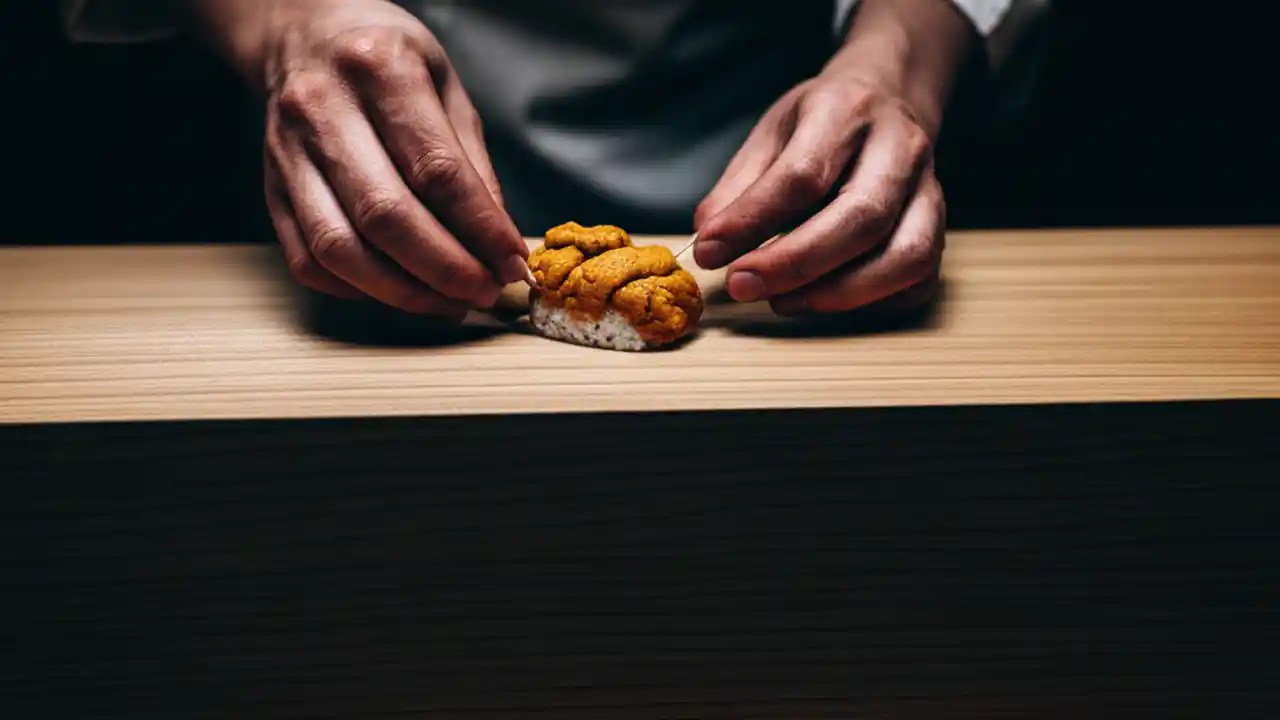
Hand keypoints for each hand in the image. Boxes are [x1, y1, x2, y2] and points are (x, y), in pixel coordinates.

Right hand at [188, 0, 527, 317]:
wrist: (303, 35)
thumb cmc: (386, 59)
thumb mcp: (446, 86)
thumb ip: (472, 164)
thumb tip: (497, 242)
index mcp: (379, 70)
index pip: (436, 171)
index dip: (480, 229)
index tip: (511, 263)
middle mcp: (322, 109)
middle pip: (385, 216)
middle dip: (445, 269)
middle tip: (484, 292)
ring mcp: (287, 153)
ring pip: (340, 248)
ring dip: (402, 292)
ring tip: (448, 303)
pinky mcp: (270, 189)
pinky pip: (308, 261)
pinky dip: (358, 290)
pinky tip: (396, 290)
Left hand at [693, 0, 970, 316]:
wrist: (891, 96)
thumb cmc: (822, 121)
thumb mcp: (771, 133)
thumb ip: (739, 187)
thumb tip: (709, 241)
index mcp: (846, 111)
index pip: (803, 174)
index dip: (752, 221)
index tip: (709, 251)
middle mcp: (899, 147)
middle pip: (861, 218)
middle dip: (796, 264)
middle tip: (742, 285)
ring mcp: (930, 189)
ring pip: (905, 255)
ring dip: (839, 293)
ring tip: (782, 301)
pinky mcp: (940, 226)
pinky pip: (919, 279)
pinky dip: (873, 303)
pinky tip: (826, 300)